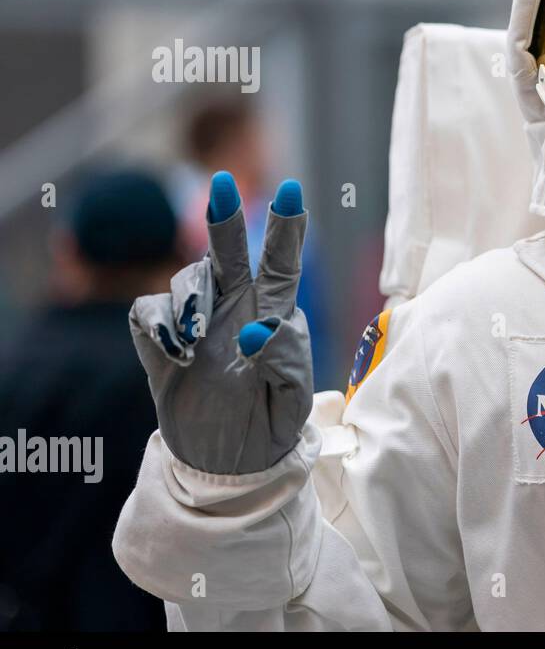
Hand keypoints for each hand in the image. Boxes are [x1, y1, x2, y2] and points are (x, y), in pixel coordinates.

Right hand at [129, 171, 312, 474]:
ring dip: (190, 301)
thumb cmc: (271, 426)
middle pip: (228, 253)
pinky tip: (175, 353)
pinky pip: (148, 312)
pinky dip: (158, 326)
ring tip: (194, 344)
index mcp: (275, 316)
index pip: (282, 264)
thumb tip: (260, 328)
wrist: (229, 463)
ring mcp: (198, 323)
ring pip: (186, 281)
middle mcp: (236, 308)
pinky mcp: (162, 344)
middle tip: (222, 186)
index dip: (286, 227)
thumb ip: (282, 360)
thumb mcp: (289, 400)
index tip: (290, 189)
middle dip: (223, 219)